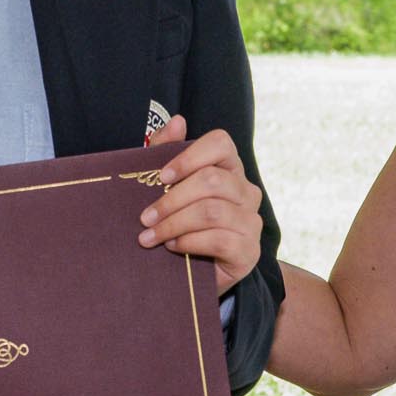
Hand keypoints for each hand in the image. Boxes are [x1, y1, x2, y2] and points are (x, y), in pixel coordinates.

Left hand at [141, 114, 263, 294]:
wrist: (192, 274)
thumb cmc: (178, 223)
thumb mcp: (165, 188)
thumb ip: (166, 152)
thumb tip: (177, 121)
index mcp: (229, 168)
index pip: (221, 143)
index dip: (189, 156)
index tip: (161, 177)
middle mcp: (246, 191)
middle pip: (212, 181)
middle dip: (171, 199)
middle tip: (144, 217)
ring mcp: (251, 222)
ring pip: (212, 211)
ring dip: (174, 224)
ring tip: (149, 236)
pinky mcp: (248, 251)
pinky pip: (219, 239)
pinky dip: (189, 242)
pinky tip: (172, 247)